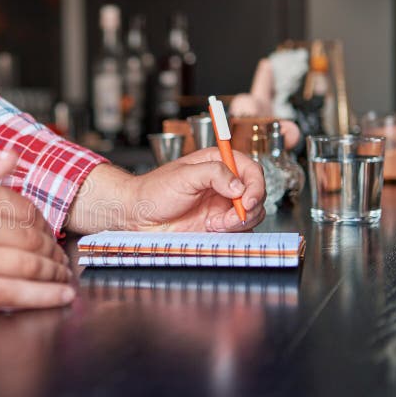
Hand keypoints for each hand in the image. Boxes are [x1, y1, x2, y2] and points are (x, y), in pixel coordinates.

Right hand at [0, 155, 73, 309]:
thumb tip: (12, 158)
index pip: (23, 209)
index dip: (44, 223)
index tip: (50, 232)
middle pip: (30, 239)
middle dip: (53, 251)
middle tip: (62, 258)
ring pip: (27, 266)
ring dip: (52, 272)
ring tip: (63, 276)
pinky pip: (10, 293)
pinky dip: (42, 295)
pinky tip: (60, 294)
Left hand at [131, 148, 265, 231]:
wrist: (139, 216)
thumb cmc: (154, 191)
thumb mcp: (183, 175)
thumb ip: (214, 174)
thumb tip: (238, 185)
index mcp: (217, 164)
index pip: (251, 170)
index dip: (255, 185)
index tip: (246, 200)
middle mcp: (224, 184)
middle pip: (256, 193)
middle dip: (248, 207)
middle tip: (231, 217)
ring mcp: (222, 205)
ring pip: (252, 213)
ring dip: (239, 221)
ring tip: (215, 224)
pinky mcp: (219, 224)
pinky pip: (239, 229)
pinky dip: (232, 232)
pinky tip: (212, 229)